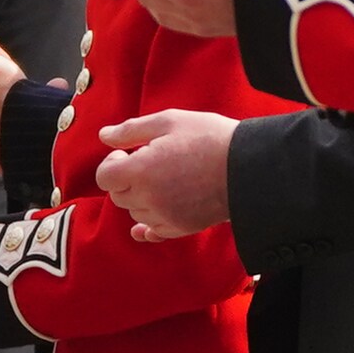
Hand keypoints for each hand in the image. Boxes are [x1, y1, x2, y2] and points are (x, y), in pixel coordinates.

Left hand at [94, 111, 237, 240]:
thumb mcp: (169, 121)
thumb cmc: (210, 138)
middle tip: (148, 163)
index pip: (105, 177)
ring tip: (162, 179)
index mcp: (141, 170)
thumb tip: (104, 136)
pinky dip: (150, 223)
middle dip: (126, 179)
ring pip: (135, 212)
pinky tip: (152, 216)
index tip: (128, 153)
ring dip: (140, 198)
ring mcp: (165, 216)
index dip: (111, 164)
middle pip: (118, 195)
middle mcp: (149, 198)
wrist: (250, 166)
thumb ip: (131, 130)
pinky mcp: (182, 227)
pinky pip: (154, 231)